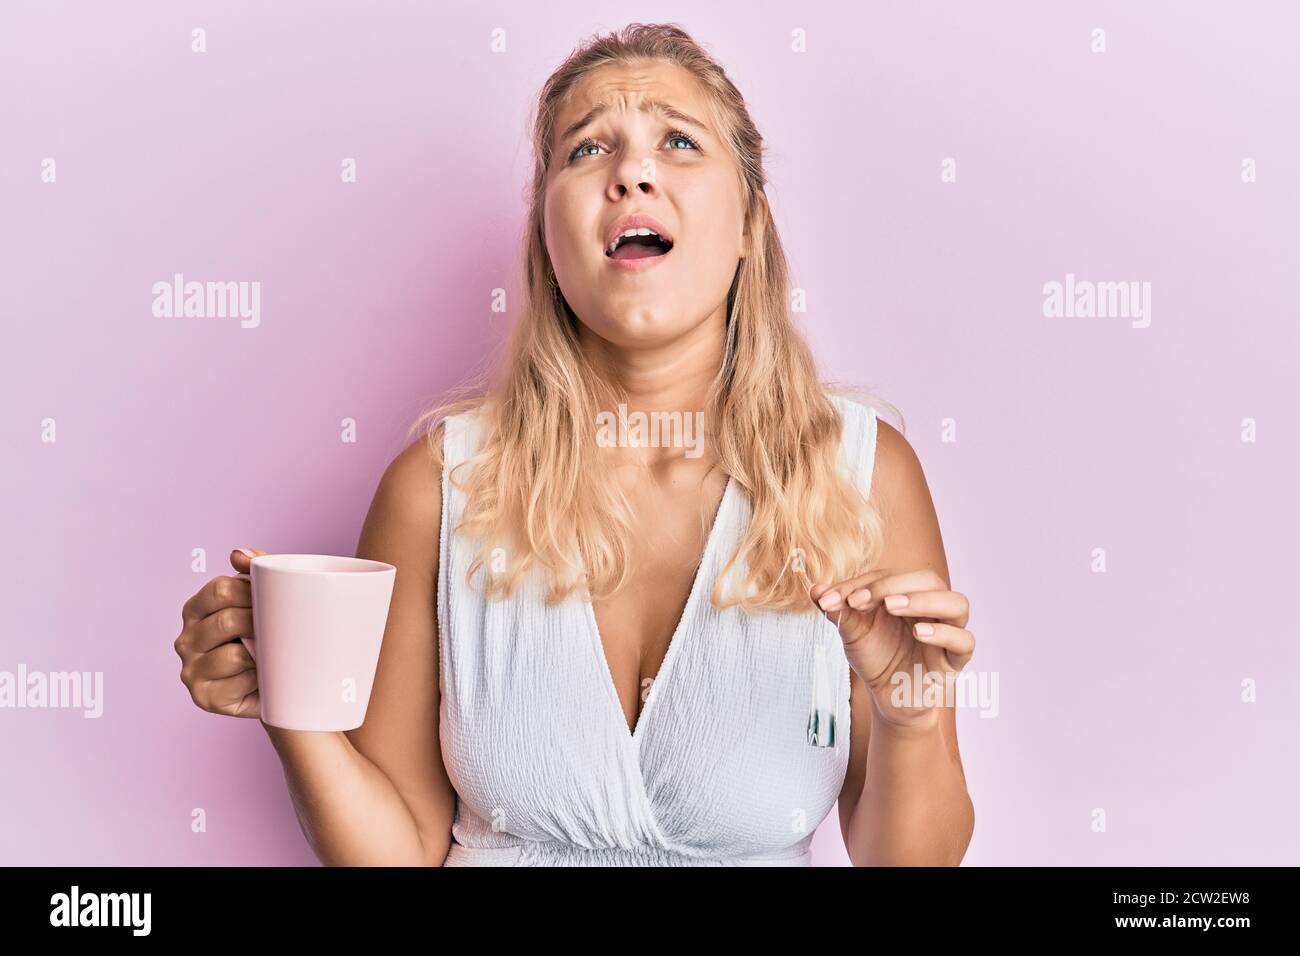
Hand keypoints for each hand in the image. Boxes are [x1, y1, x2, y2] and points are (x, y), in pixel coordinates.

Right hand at [174, 548, 267, 718]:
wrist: (277, 684)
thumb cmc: (266, 636)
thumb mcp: (261, 601)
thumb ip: (253, 571)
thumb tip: (238, 554)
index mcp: (196, 608)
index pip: (220, 590)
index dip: (254, 593)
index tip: (277, 598)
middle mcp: (186, 638)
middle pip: (227, 621)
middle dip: (260, 624)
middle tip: (283, 629)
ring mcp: (191, 670)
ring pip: (233, 655)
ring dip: (261, 654)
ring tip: (273, 654)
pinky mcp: (204, 697)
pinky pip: (238, 683)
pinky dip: (258, 680)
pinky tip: (263, 678)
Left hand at [810, 568, 973, 728]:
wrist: (888, 698)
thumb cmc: (875, 658)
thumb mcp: (852, 633)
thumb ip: (838, 610)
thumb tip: (815, 589)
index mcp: (907, 593)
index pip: (889, 576)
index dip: (860, 583)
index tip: (830, 599)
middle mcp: (932, 607)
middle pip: (928, 580)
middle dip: (892, 585)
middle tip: (861, 600)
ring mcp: (948, 631)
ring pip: (956, 603)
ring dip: (923, 600)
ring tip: (892, 607)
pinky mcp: (955, 659)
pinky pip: (964, 640)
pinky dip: (943, 633)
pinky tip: (919, 633)